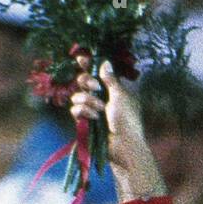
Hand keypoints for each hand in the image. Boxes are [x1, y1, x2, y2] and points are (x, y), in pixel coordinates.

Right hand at [70, 57, 165, 198]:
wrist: (123, 145)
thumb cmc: (127, 121)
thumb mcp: (121, 97)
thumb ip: (111, 80)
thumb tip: (105, 62)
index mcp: (112, 91)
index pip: (97, 74)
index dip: (88, 65)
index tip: (81, 58)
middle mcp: (100, 98)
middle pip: (83, 82)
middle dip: (86, 82)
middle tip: (96, 87)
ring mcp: (91, 110)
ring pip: (77, 96)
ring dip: (88, 101)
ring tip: (100, 111)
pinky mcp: (84, 121)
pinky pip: (75, 109)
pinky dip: (84, 112)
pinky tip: (94, 119)